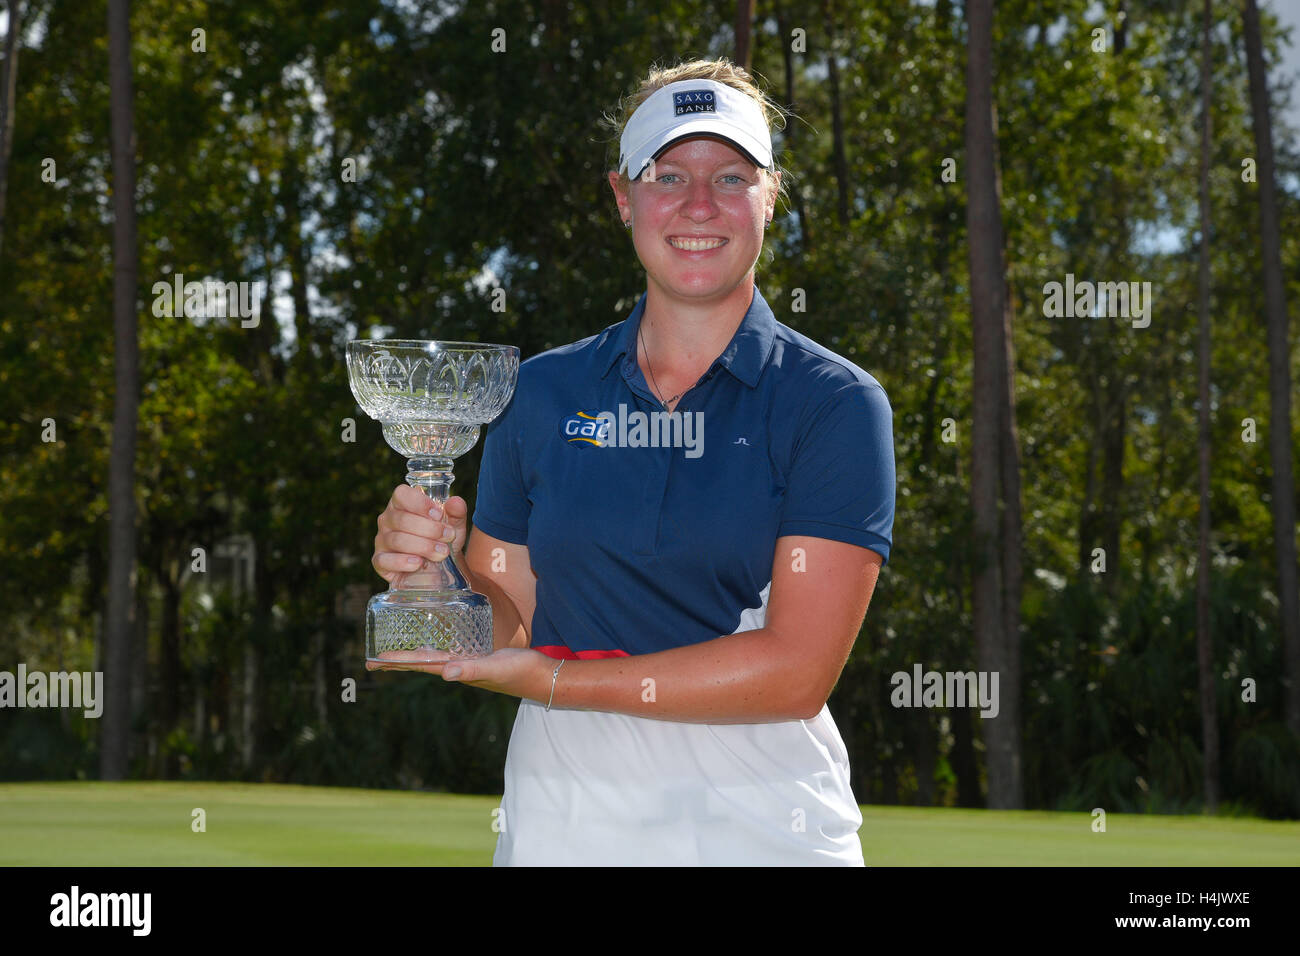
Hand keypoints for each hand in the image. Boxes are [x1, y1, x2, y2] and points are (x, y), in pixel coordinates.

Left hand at [366, 647, 554, 702]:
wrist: (544, 676)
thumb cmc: (522, 672)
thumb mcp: (497, 668)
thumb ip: (473, 669)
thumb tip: (446, 673)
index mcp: (458, 670)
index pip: (420, 666)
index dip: (397, 664)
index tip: (372, 663)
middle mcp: (458, 668)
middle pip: (421, 664)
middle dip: (398, 662)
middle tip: (373, 661)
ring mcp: (468, 664)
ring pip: (433, 659)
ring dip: (413, 657)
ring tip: (395, 654)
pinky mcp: (479, 656)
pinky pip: (449, 651)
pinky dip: (435, 648)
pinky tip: (434, 643)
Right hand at [372, 485, 469, 586]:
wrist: (439, 569)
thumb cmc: (442, 540)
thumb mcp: (454, 525)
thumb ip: (456, 512)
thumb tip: (456, 502)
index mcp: (402, 504)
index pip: (401, 494)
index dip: (420, 503)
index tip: (439, 514)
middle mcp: (388, 520)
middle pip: (402, 519)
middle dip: (429, 529)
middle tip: (448, 536)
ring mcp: (381, 540)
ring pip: (397, 540)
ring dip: (423, 546)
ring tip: (442, 553)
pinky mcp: (380, 561)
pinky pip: (385, 560)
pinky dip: (403, 562)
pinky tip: (418, 563)